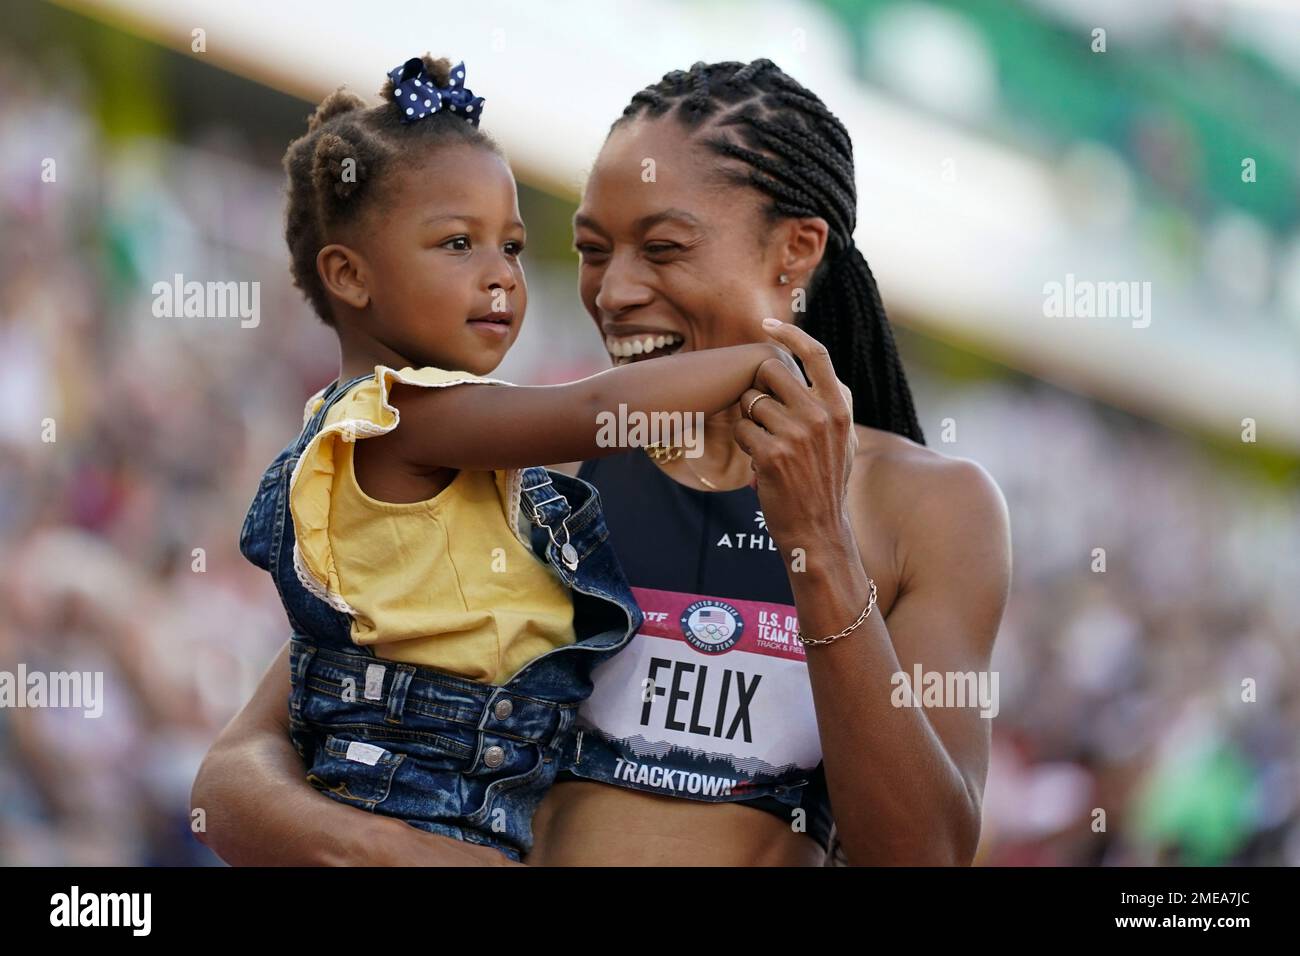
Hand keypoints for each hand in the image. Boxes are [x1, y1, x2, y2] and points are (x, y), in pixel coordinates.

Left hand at [735, 319, 857, 549]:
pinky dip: (745, 444)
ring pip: (752, 403)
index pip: (816, 354)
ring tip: (768, 446)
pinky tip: (760, 462)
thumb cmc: (825, 482)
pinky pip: (742, 430)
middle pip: (771, 373)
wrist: (818, 530)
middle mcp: (821, 415)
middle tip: (763, 415)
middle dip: (758, 389)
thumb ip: (831, 402)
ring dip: (751, 422)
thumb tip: (809, 364)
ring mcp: (797, 434)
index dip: (789, 335)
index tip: (768, 325)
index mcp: (840, 407)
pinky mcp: (772, 454)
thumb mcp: (843, 438)